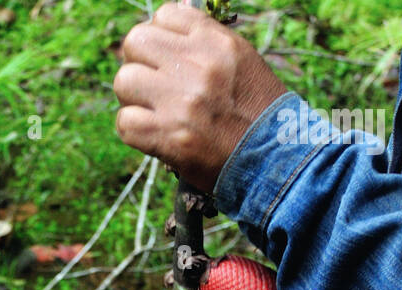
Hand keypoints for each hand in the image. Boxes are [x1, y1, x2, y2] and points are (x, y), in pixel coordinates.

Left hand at [114, 3, 286, 191]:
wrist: (276, 162)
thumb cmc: (261, 116)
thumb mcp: (243, 63)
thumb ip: (207, 46)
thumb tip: (171, 32)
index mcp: (217, 42)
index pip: (165, 14)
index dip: (160, 38)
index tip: (167, 60)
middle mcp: (197, 66)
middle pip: (136, 42)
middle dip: (139, 63)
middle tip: (153, 86)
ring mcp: (181, 102)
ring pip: (124, 81)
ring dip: (133, 98)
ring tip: (153, 112)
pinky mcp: (169, 137)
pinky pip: (125, 122)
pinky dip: (133, 131)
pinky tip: (152, 136)